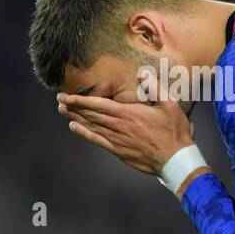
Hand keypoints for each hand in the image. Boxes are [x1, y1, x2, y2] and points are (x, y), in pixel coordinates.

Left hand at [57, 91, 193, 174]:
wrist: (175, 160)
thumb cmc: (174, 132)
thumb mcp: (170, 105)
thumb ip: (155, 88)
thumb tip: (143, 73)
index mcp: (129, 113)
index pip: (99, 105)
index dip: (81, 100)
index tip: (67, 96)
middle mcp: (119, 126)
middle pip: (91, 115)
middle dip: (73, 106)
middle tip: (59, 100)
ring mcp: (117, 140)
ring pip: (91, 126)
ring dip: (76, 117)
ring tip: (62, 110)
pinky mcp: (118, 151)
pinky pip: (97, 141)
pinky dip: (84, 133)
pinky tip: (74, 128)